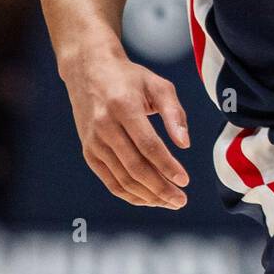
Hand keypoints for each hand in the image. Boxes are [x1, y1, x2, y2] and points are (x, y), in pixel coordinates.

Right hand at [61, 43, 189, 207]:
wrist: (89, 71)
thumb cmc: (130, 78)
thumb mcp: (158, 86)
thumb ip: (175, 114)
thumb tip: (185, 144)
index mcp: (124, 107)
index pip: (148, 146)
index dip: (167, 166)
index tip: (185, 180)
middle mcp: (105, 127)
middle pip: (135, 167)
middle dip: (160, 188)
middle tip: (181, 200)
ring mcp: (93, 142)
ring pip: (121, 178)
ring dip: (147, 195)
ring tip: (169, 202)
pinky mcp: (88, 152)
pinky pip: (109, 180)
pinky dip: (129, 193)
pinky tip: (148, 198)